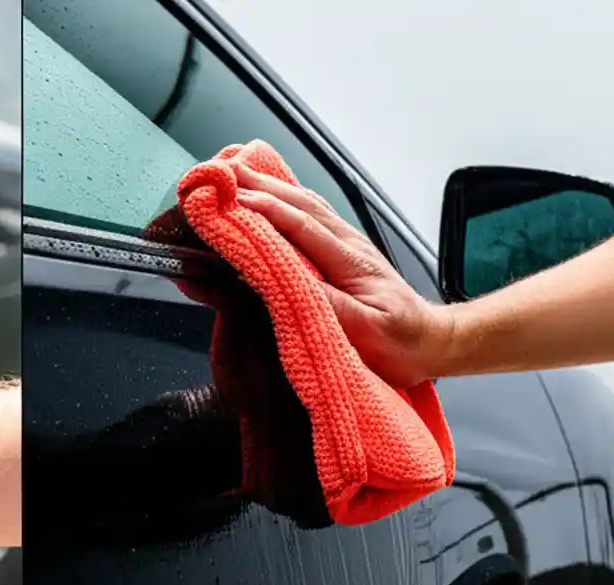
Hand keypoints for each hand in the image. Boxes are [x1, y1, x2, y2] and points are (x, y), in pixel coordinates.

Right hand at [232, 164, 454, 387]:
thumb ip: (328, 306)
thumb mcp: (365, 333)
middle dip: (260, 185)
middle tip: (224, 172)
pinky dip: (287, 199)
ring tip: (240, 174)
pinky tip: (273, 194)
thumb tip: (288, 283)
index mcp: (351, 263)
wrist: (431, 342)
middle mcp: (349, 245)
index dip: (266, 209)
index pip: (302, 226)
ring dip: (272, 186)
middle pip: (301, 205)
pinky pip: (312, 216)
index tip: (233, 199)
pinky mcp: (345, 252)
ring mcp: (348, 245)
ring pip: (307, 205)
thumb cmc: (400, 343)